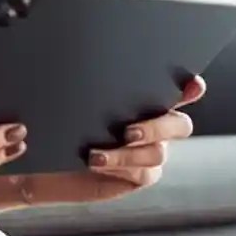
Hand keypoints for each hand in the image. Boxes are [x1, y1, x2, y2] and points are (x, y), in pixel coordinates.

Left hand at [13, 76, 205, 204]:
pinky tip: (97, 163)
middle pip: (180, 125)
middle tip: (129, 131)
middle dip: (159, 127)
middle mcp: (155, 125)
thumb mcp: (69, 96)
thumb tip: (92, 60)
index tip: (192, 85)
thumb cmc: (57, 119)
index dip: (191, 87)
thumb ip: (89, 81)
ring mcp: (149, 152)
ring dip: (129, 153)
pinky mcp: (137, 176)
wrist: (42, 158)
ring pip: (159, 153)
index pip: (179, 89)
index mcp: (144, 97)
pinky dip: (120, 168)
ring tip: (97, 154)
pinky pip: (143, 174)